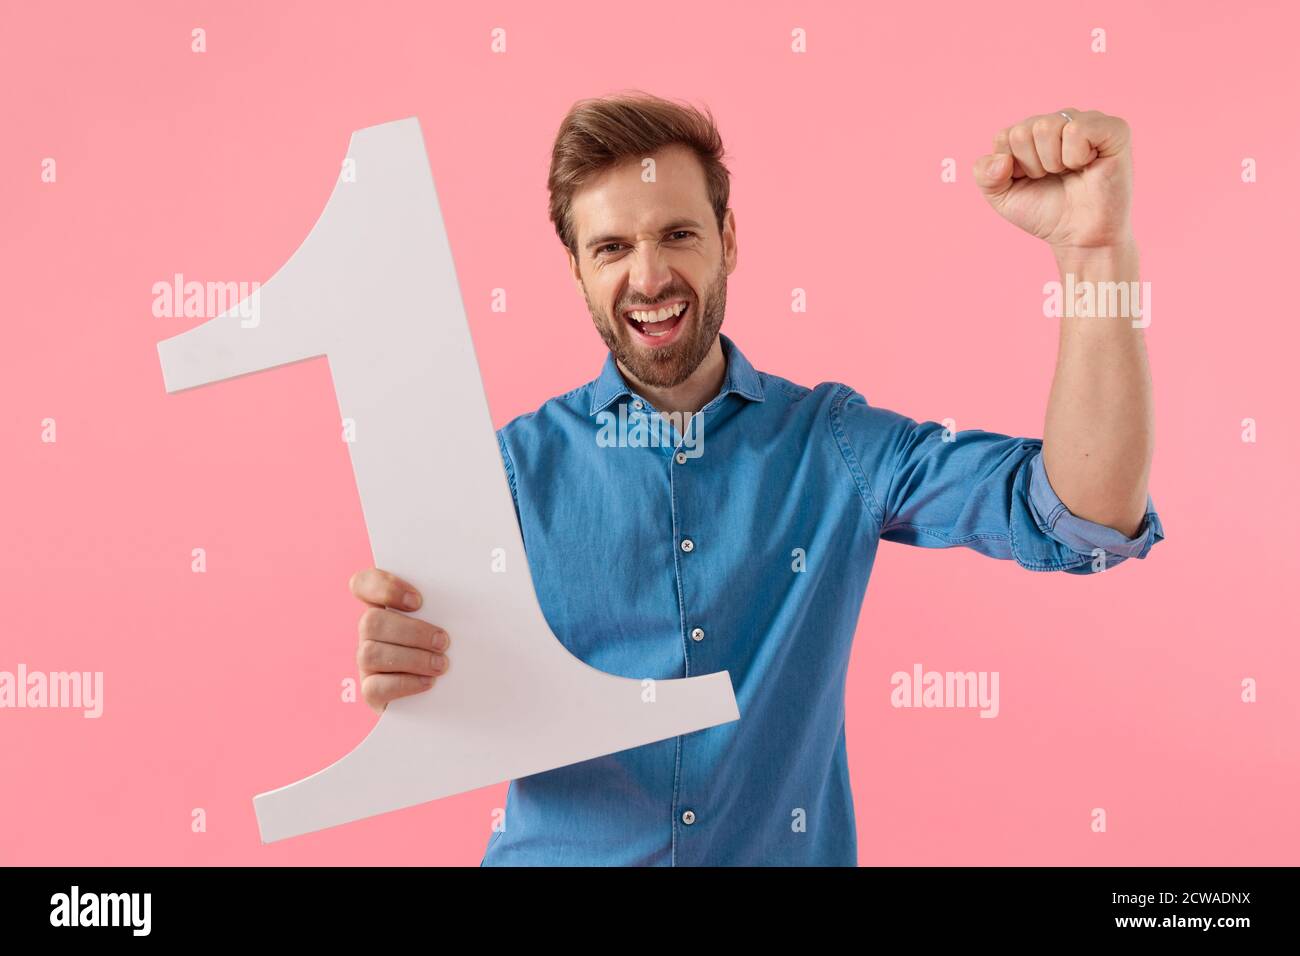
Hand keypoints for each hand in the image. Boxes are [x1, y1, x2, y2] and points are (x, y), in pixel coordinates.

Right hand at [349, 568, 449, 713]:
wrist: (451, 693)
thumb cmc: (450, 648)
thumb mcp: (448, 624)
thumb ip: (444, 610)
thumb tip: (469, 604)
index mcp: (385, 607)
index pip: (363, 584)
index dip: (383, 587)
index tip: (418, 601)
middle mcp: (370, 633)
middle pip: (370, 621)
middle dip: (412, 631)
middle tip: (443, 642)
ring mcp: (366, 663)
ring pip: (370, 653)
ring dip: (412, 658)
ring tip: (441, 665)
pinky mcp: (371, 691)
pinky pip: (374, 687)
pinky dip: (405, 683)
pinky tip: (429, 682)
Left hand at [973, 108, 1133, 254]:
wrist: (1080, 237)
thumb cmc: (1045, 213)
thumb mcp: (1002, 197)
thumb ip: (984, 174)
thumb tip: (1001, 159)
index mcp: (1033, 132)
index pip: (1005, 136)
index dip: (1013, 167)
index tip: (1030, 181)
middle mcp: (1059, 121)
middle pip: (1023, 131)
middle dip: (1032, 165)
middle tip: (1054, 178)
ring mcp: (1087, 121)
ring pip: (1047, 126)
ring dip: (1053, 162)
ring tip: (1070, 172)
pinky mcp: (1113, 129)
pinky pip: (1077, 129)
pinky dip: (1076, 156)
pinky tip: (1088, 164)